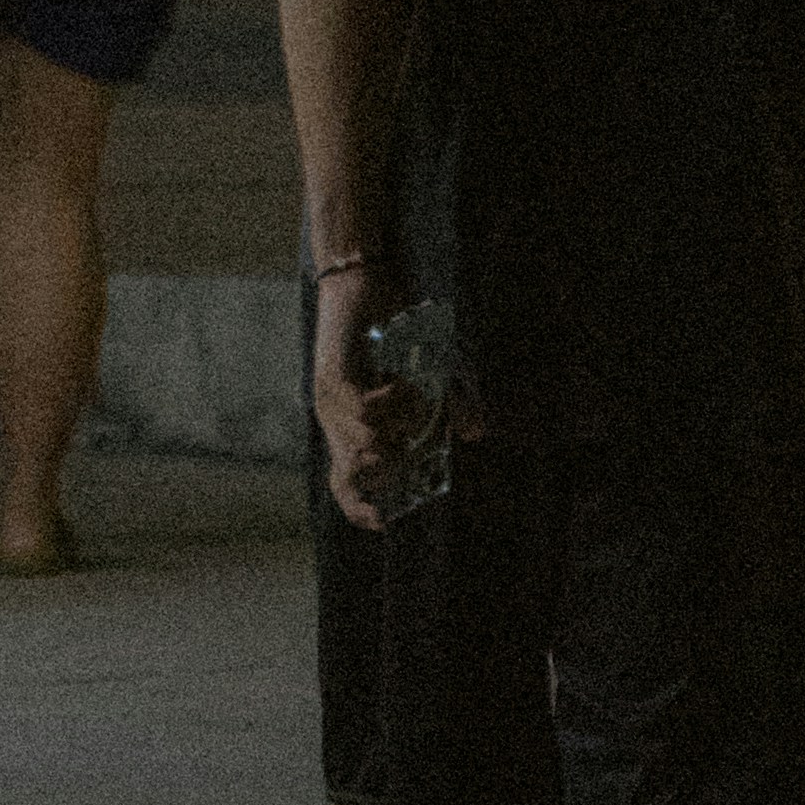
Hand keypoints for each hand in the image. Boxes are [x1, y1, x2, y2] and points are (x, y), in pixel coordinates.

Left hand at [311, 268, 471, 531]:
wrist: (364, 281)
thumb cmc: (392, 329)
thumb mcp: (428, 374)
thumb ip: (450, 404)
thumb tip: (476, 434)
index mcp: (350, 428)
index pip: (343, 482)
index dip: (357, 507)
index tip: (382, 523)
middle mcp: (334, 420)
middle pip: (355, 471)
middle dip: (395, 462)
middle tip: (415, 427)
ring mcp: (328, 400)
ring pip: (367, 441)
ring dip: (402, 425)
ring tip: (410, 392)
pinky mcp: (331, 377)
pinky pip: (363, 410)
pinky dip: (390, 403)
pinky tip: (399, 383)